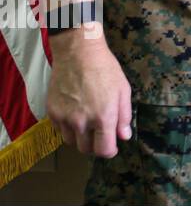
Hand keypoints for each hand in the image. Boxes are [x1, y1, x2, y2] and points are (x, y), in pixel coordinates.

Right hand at [46, 28, 131, 157]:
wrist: (78, 54)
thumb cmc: (105, 69)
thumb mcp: (123, 90)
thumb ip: (124, 116)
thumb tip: (124, 136)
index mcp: (103, 117)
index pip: (103, 150)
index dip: (109, 151)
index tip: (111, 147)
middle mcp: (82, 122)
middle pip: (85, 150)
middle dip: (94, 146)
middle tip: (99, 135)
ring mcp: (64, 118)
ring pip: (71, 141)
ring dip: (80, 137)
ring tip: (87, 123)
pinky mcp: (51, 112)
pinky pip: (60, 129)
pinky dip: (68, 127)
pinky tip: (75, 113)